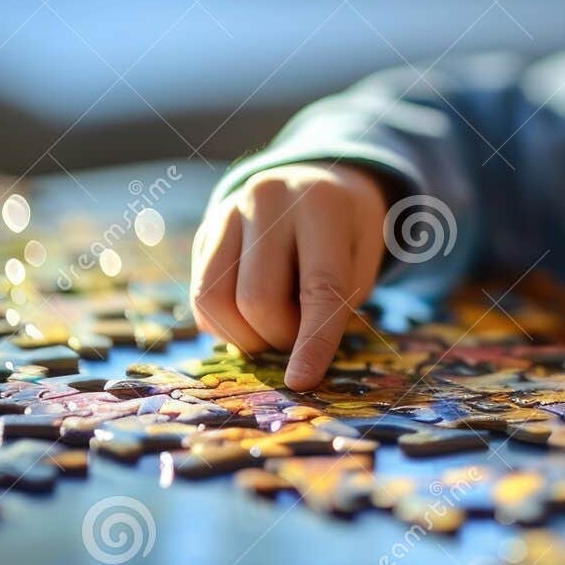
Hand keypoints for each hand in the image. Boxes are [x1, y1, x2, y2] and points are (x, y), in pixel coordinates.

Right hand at [190, 163, 392, 389]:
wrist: (316, 183)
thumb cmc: (348, 234)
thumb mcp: (363, 261)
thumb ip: (334, 305)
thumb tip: (295, 366)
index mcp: (322, 203)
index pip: (318, 286)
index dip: (312, 341)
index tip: (301, 382)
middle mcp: (268, 198)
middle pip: (258, 300)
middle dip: (280, 337)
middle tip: (300, 337)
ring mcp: (228, 211)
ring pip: (215, 301)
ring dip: (246, 335)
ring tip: (276, 327)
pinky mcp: (205, 232)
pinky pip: (200, 298)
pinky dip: (225, 325)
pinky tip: (251, 315)